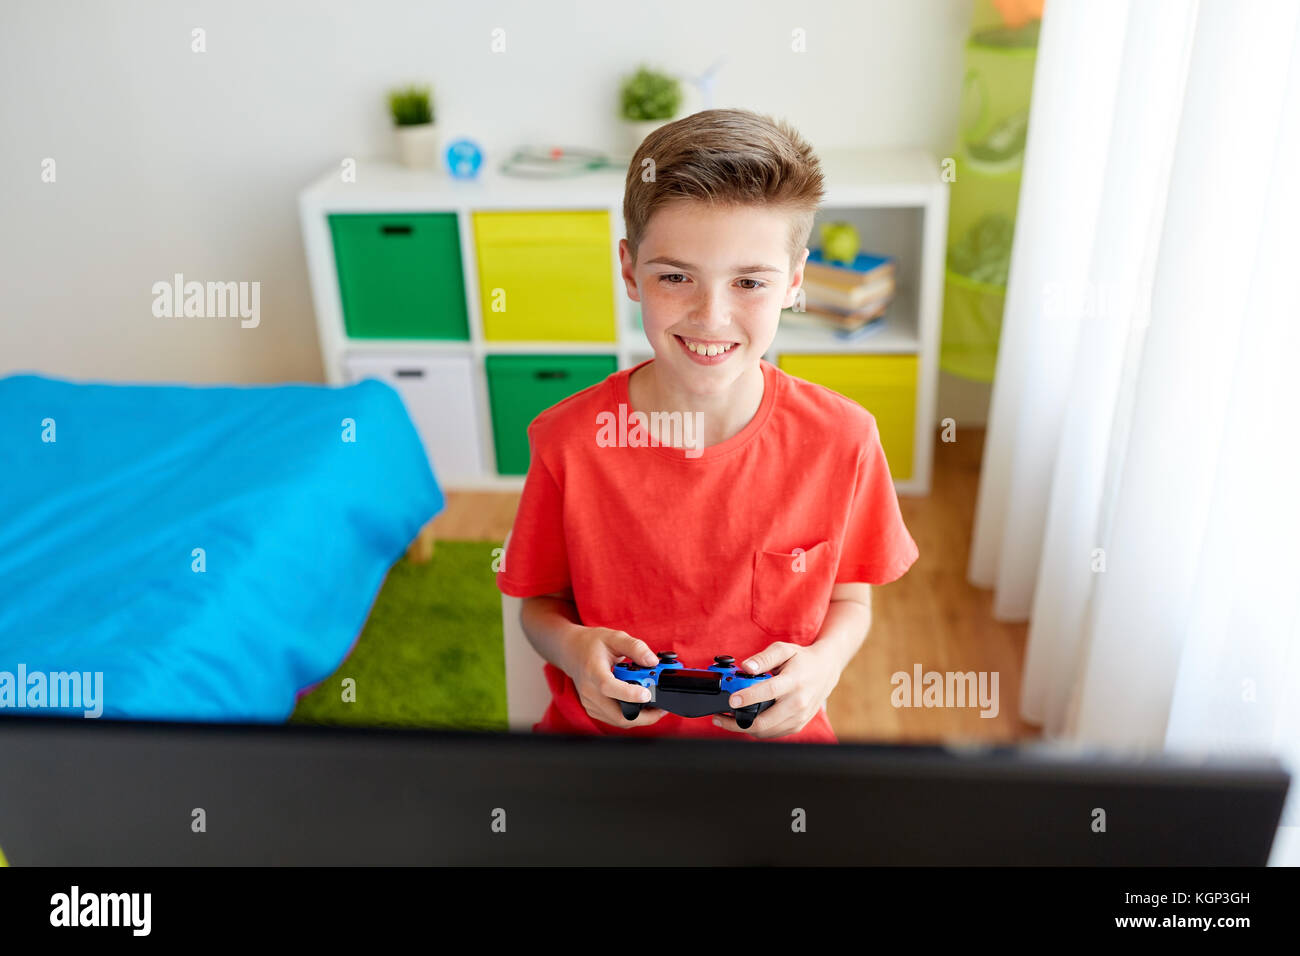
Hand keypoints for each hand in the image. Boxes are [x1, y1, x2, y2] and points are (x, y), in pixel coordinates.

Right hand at [568, 627, 670, 728]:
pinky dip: (630, 716)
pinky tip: (641, 706)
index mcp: (593, 671)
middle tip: (661, 708)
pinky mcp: (593, 709)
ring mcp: (590, 703)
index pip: (609, 687)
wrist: (571, 651)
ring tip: (655, 707)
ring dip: (640, 718)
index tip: (647, 694)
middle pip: (617, 714)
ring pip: (618, 721)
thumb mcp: (614, 637)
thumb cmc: (591, 644)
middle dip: (644, 715)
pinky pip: (614, 719)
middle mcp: (589, 691)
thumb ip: (635, 647)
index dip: (629, 694)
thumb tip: (653, 661)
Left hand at [712, 641, 842, 738]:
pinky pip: (772, 733)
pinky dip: (756, 730)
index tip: (731, 700)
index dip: (748, 698)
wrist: (826, 671)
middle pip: (764, 721)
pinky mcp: (797, 725)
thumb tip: (746, 667)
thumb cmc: (802, 659)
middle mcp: (797, 703)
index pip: (768, 692)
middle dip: (737, 722)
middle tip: (719, 717)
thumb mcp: (783, 649)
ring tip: (727, 720)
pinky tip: (745, 721)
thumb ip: (763, 658)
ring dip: (743, 728)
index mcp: (793, 681)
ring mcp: (799, 717)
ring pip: (766, 732)